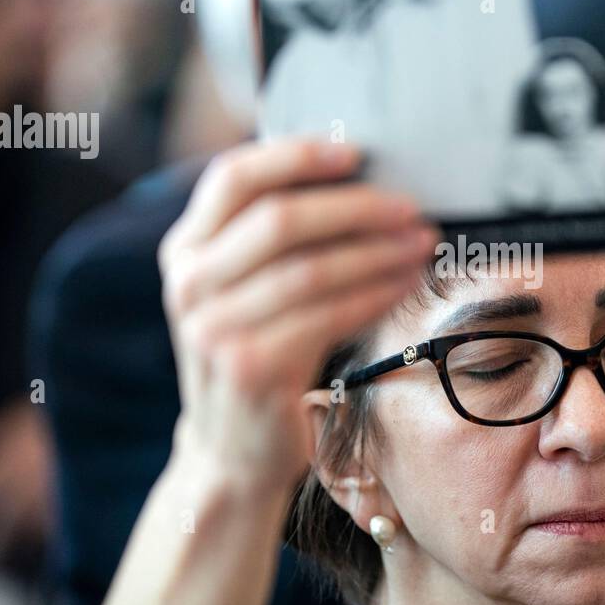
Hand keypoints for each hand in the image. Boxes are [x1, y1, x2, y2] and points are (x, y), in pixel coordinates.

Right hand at [157, 140, 436, 495]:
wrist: (231, 452)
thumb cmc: (254, 356)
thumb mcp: (238, 293)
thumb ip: (265, 242)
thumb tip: (355, 180)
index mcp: (183, 251)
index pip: (233, 178)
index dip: (295, 155)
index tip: (354, 151)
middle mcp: (189, 285)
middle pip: (280, 220)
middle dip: (357, 208)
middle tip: (410, 207)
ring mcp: (215, 329)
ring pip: (312, 269)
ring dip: (379, 252)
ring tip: (421, 243)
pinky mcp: (253, 367)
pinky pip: (329, 315)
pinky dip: (375, 294)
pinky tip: (405, 283)